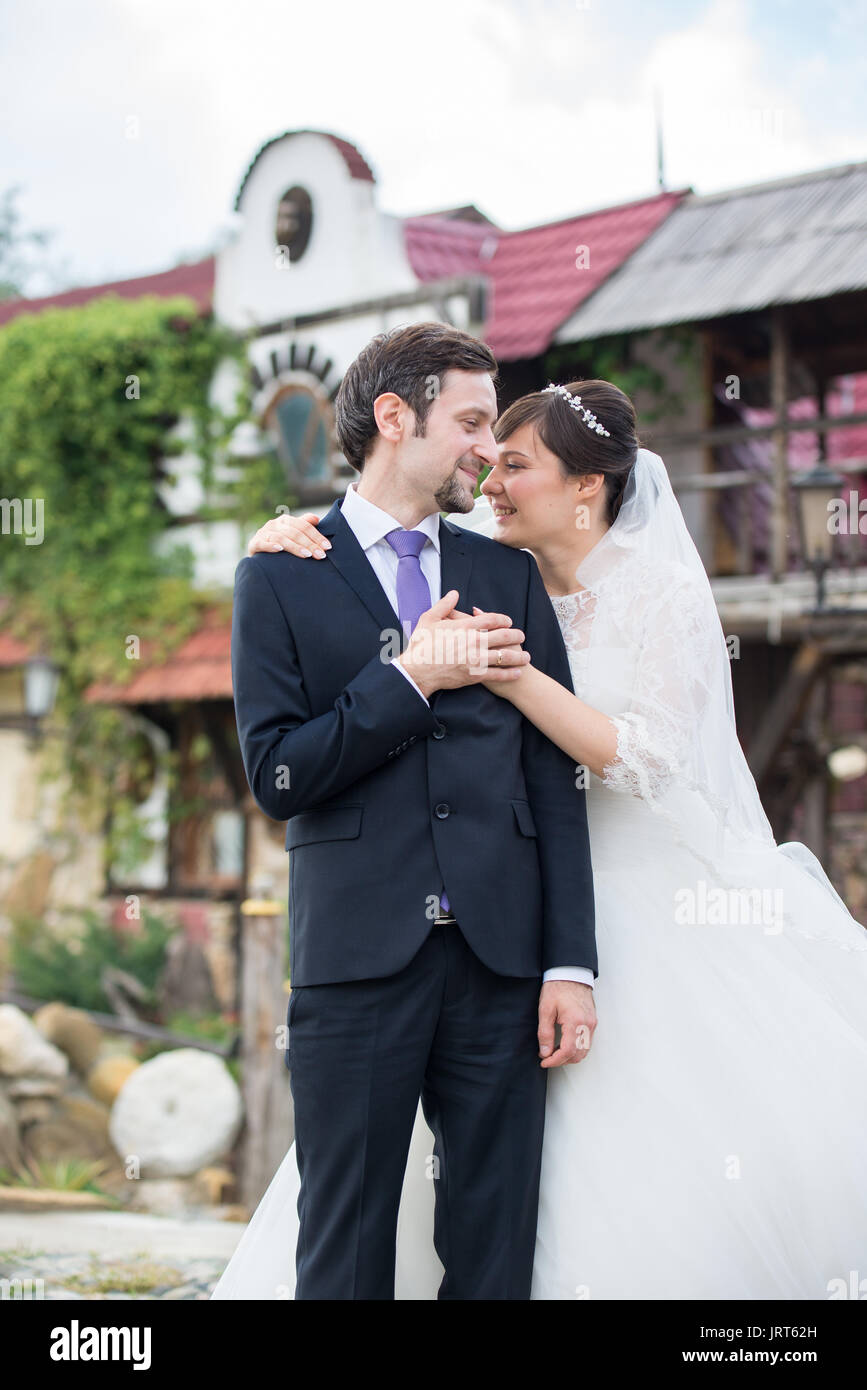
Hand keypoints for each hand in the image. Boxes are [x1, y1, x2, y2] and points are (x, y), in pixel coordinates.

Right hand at [248, 513, 329, 557]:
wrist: (257, 557)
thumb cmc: (278, 545)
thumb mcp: (291, 535)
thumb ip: (303, 526)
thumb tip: (316, 519)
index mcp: (285, 521)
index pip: (304, 526)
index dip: (316, 536)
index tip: (327, 547)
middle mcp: (274, 524)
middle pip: (295, 532)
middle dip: (309, 544)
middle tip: (321, 555)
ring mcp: (263, 533)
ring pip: (281, 538)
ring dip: (295, 547)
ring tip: (307, 555)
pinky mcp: (254, 544)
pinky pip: (263, 544)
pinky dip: (271, 546)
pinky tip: (280, 550)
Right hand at [397, 591, 529, 697]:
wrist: (417, 671)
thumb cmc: (421, 645)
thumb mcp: (429, 619)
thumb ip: (444, 605)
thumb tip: (454, 593)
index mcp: (465, 627)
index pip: (492, 619)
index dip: (504, 620)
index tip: (508, 621)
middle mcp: (474, 641)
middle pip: (504, 636)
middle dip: (516, 636)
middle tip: (522, 636)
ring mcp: (476, 659)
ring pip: (504, 656)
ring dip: (518, 656)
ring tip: (526, 656)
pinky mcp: (475, 675)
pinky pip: (497, 674)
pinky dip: (509, 674)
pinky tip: (517, 672)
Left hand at [537, 981, 596, 1067]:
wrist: (571, 973)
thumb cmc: (558, 987)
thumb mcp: (546, 1009)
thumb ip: (544, 1033)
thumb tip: (545, 1052)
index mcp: (575, 1022)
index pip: (568, 1051)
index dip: (555, 1061)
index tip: (544, 1061)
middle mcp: (587, 1025)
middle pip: (578, 1055)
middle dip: (562, 1060)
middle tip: (547, 1057)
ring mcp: (592, 1023)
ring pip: (584, 1051)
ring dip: (570, 1056)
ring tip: (554, 1051)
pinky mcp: (592, 1021)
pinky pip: (587, 1042)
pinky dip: (576, 1048)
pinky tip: (564, 1044)